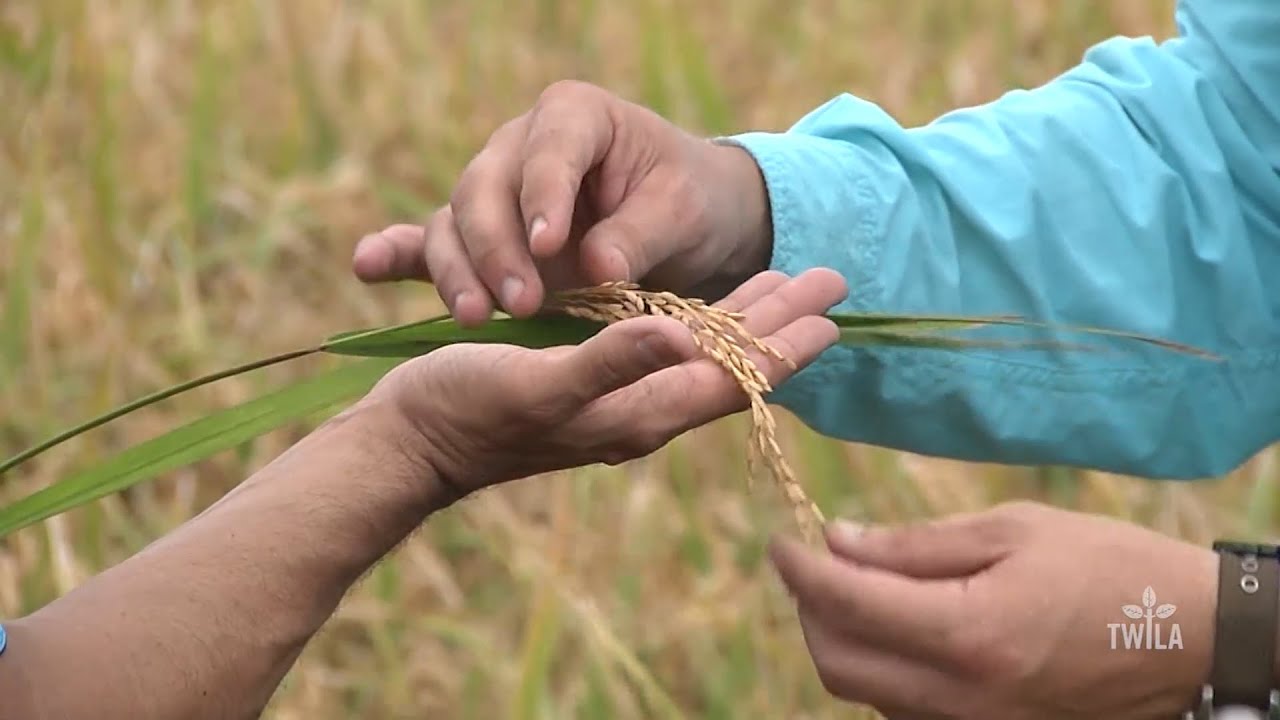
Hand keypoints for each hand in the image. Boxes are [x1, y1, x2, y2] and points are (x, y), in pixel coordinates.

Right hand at [351, 80, 773, 325]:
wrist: (682, 223)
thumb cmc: (689, 203)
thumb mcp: (682, 213)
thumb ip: (640, 235)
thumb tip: (598, 270)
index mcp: (576, 117)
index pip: (551, 148)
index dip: (544, 195)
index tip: (549, 245)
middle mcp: (521, 145)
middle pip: (486, 186)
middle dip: (498, 246)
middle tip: (521, 303)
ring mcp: (494, 191)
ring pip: (454, 220)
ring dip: (461, 271)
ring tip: (478, 319)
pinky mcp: (479, 236)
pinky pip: (428, 242)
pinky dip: (397, 256)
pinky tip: (367, 268)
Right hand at [361, 269, 844, 494]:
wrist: (411, 444)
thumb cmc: (467, 413)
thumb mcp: (538, 384)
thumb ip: (609, 365)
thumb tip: (681, 336)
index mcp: (638, 413)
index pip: (732, 377)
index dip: (784, 345)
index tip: (834, 310)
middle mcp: (637, 409)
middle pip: (728, 362)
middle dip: (779, 322)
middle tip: (830, 281)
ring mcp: (614, 397)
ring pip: (699, 352)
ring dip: (741, 319)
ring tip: (778, 286)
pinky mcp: (588, 381)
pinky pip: (661, 347)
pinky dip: (691, 320)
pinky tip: (692, 305)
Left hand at [769, 501, 1218, 719]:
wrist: (1194, 642)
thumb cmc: (1111, 569)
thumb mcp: (1014, 532)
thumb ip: (916, 545)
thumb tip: (839, 541)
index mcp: (969, 635)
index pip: (846, 605)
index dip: (799, 569)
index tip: (782, 540)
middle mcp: (961, 698)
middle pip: (838, 663)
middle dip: (811, 610)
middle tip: (817, 562)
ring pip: (865, 691)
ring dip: (844, 638)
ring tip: (861, 585)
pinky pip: (902, 708)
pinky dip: (882, 665)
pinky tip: (900, 624)